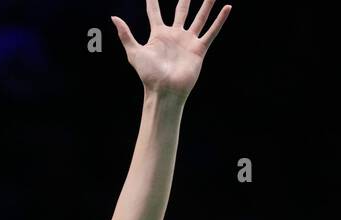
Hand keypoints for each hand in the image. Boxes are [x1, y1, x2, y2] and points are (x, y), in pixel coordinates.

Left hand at [111, 0, 230, 97]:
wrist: (165, 91)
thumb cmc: (148, 75)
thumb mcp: (135, 52)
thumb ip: (126, 35)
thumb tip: (114, 18)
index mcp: (158, 34)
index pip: (154, 11)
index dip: (152, 0)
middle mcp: (174, 35)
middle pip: (181, 10)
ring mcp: (188, 41)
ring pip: (200, 17)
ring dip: (206, 4)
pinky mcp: (199, 49)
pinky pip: (211, 31)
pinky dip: (220, 20)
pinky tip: (227, 7)